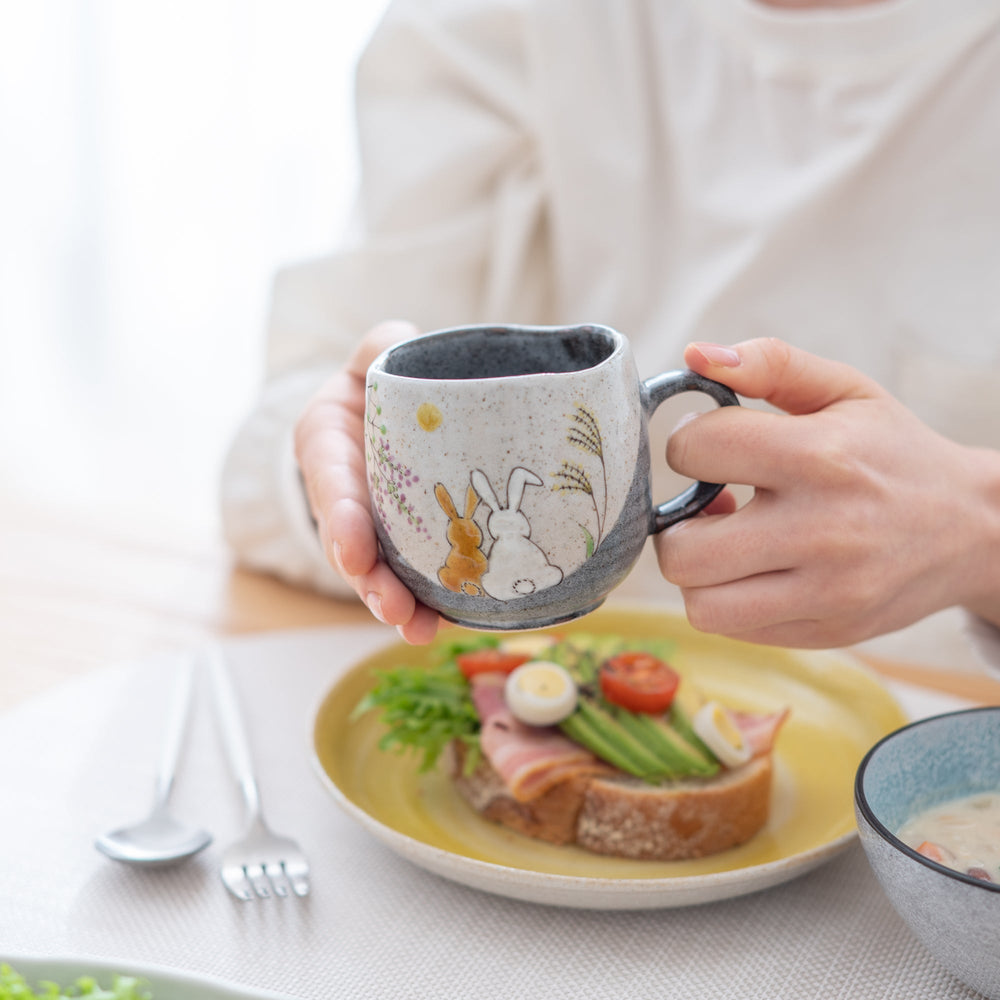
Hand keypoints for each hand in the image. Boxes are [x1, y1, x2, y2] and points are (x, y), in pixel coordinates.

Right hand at [294, 321, 441, 642]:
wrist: (401, 415)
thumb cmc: (384, 381)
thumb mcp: (375, 355)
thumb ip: (382, 347)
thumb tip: (402, 344)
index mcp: (327, 441)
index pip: (327, 479)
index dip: (339, 519)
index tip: (353, 553)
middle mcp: (342, 492)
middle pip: (349, 544)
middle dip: (369, 581)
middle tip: (394, 609)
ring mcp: (373, 524)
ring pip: (378, 571)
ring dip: (396, 604)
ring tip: (422, 631)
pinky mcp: (404, 544)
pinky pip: (412, 577)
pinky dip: (428, 602)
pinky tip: (448, 624)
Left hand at [654, 338, 999, 647]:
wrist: (973, 528)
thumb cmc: (893, 451)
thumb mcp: (844, 390)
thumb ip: (769, 363)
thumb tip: (694, 355)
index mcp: (819, 457)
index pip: (695, 452)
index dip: (687, 445)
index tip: (711, 448)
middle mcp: (820, 531)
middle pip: (682, 551)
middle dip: (677, 524)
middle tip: (709, 506)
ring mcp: (825, 593)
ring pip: (700, 604)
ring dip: (699, 572)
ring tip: (729, 541)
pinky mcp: (826, 631)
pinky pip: (735, 629)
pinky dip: (730, 599)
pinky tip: (757, 569)